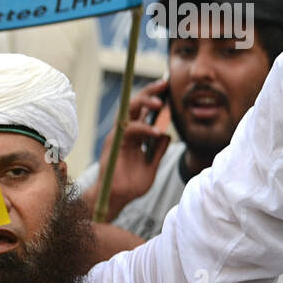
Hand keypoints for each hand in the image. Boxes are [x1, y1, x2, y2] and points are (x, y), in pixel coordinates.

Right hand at [83, 78, 170, 221]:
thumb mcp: (151, 165)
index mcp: (134, 135)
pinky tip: (156, 132)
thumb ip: (158, 150)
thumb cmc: (131, 184)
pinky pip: (129, 131)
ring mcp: (118, 137)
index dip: (155, 97)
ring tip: (161, 104)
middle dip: (150, 92)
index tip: (168, 87)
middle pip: (136, 104)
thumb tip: (167, 135)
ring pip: (128, 111)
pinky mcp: (114, 144)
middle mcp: (125, 132)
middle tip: (164, 84)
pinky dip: (143, 129)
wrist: (118, 198)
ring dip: (144, 103)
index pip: (144, 110)